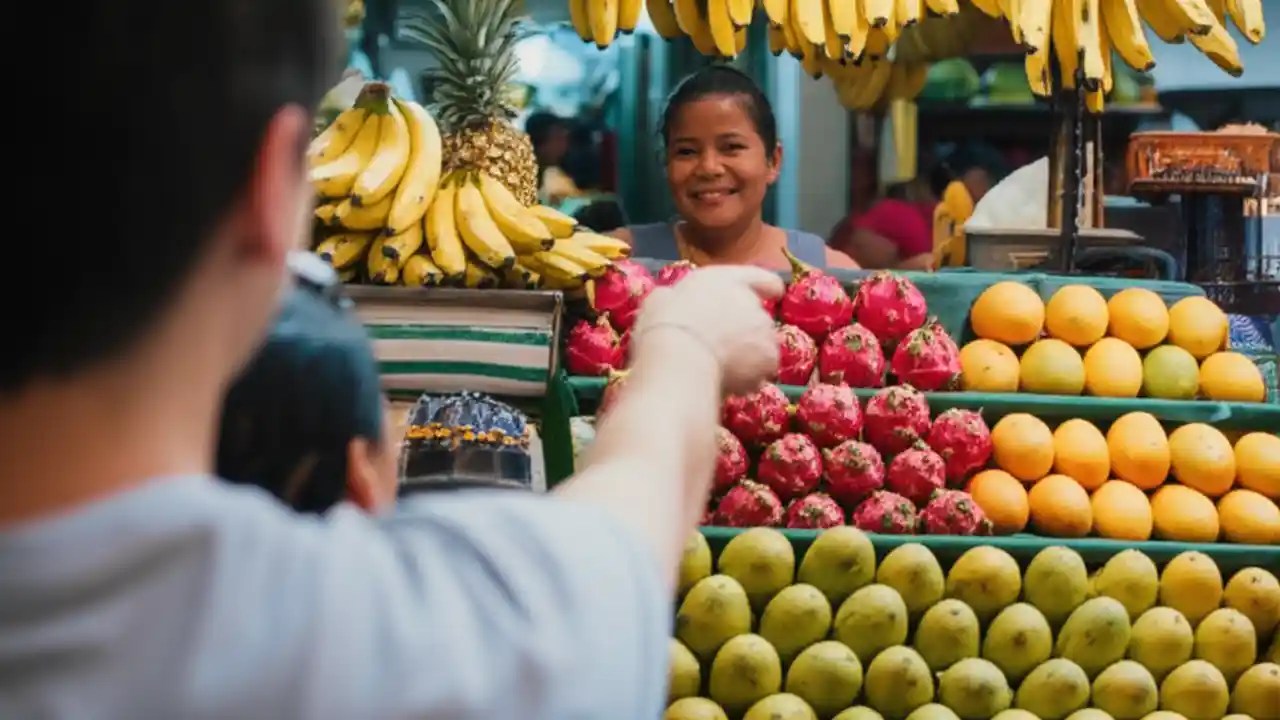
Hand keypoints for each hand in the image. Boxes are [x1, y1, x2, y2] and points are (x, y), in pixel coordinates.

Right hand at [631, 265, 783, 395]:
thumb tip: (670, 301)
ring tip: (722, 372)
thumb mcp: (660, 299)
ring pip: (761, 346)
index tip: (771, 294)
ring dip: (748, 356)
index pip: (762, 278)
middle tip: (719, 348)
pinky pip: (762, 372)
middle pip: (757, 317)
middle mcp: (752, 302)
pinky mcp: (769, 359)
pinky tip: (729, 386)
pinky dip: (750, 379)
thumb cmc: (664, 324)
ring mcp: (765, 331)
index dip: (767, 287)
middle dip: (744, 332)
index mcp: (728, 280)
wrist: (681, 357)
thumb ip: (676, 298)